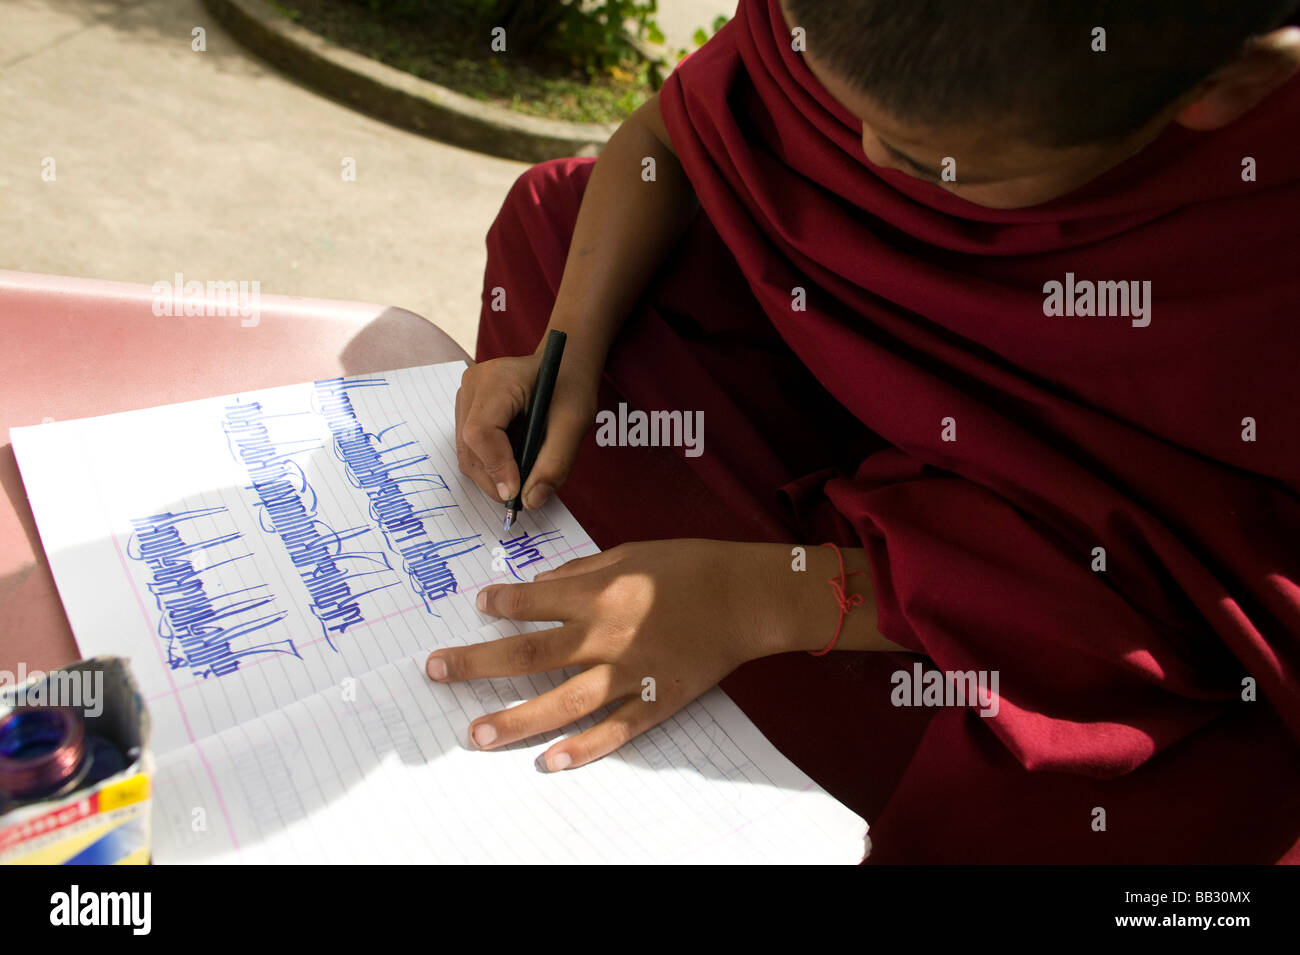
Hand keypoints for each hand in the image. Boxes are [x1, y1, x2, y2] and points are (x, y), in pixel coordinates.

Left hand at [424, 540, 796, 770]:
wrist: (747, 597)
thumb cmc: (691, 566)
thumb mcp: (632, 550)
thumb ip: (584, 569)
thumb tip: (544, 580)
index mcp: (599, 591)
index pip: (532, 600)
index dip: (500, 603)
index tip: (477, 606)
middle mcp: (605, 634)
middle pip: (529, 653)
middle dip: (477, 662)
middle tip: (435, 672)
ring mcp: (630, 673)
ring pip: (562, 702)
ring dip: (515, 719)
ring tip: (475, 733)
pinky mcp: (656, 700)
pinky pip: (615, 730)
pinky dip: (584, 748)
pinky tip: (550, 761)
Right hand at [454, 346, 597, 510]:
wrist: (563, 365)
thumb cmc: (570, 387)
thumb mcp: (574, 423)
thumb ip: (555, 464)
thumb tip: (530, 502)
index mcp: (497, 380)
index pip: (480, 432)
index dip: (496, 467)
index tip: (517, 493)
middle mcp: (472, 385)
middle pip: (469, 447)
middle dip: (494, 479)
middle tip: (524, 494)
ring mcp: (465, 397)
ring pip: (467, 453)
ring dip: (493, 474)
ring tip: (524, 471)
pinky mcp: (466, 410)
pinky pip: (471, 449)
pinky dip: (491, 464)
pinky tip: (515, 459)